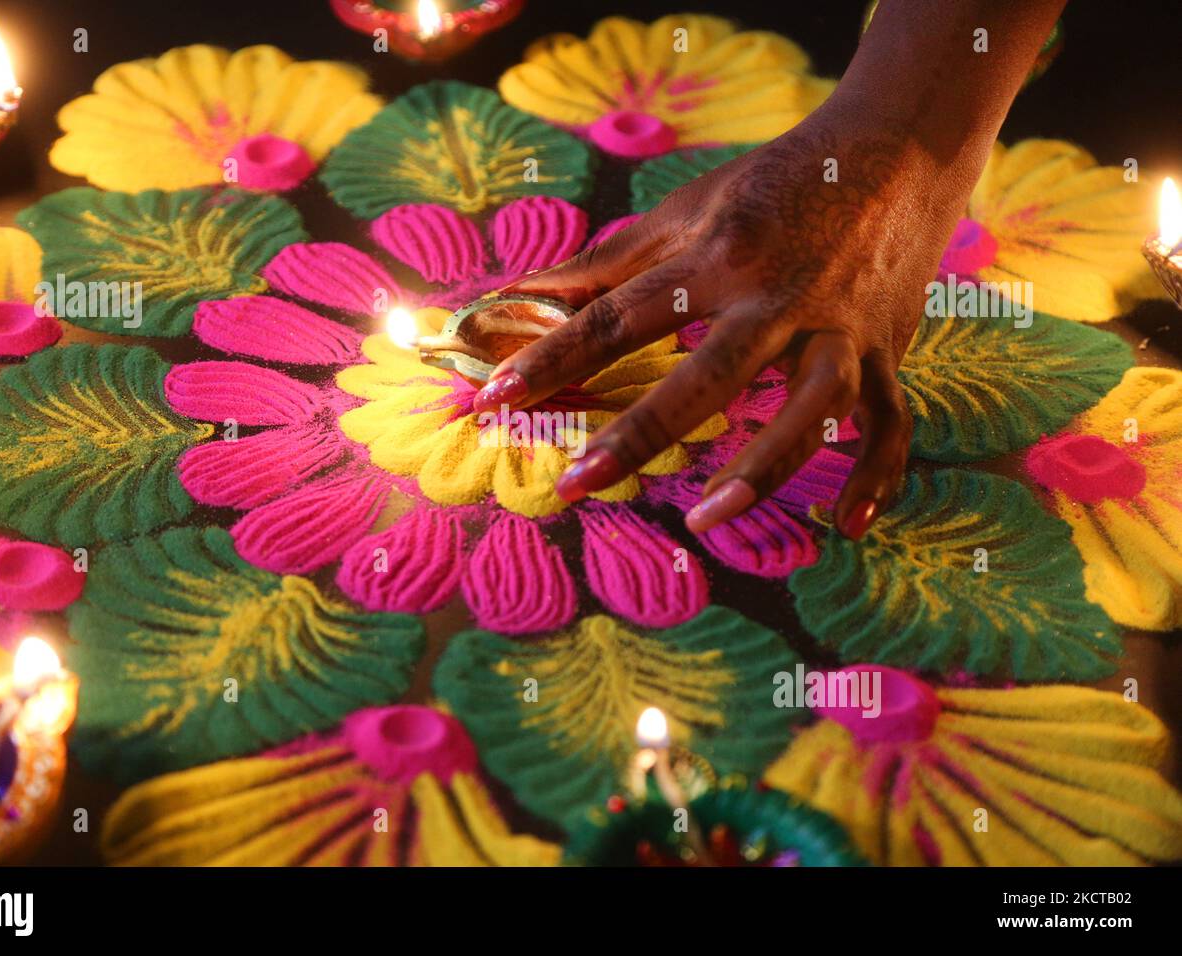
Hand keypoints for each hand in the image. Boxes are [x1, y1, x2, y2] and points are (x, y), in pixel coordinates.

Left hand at [475, 109, 972, 537]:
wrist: (896, 150)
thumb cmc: (773, 184)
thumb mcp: (687, 210)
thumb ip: (606, 263)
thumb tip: (519, 293)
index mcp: (719, 255)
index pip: (619, 315)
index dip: (551, 356)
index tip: (493, 399)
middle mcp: (779, 295)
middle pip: (708, 374)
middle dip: (636, 433)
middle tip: (573, 484)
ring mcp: (842, 328)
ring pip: (813, 406)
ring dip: (762, 467)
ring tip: (703, 520)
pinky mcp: (887, 352)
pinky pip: (892, 422)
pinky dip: (878, 474)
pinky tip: (847, 524)